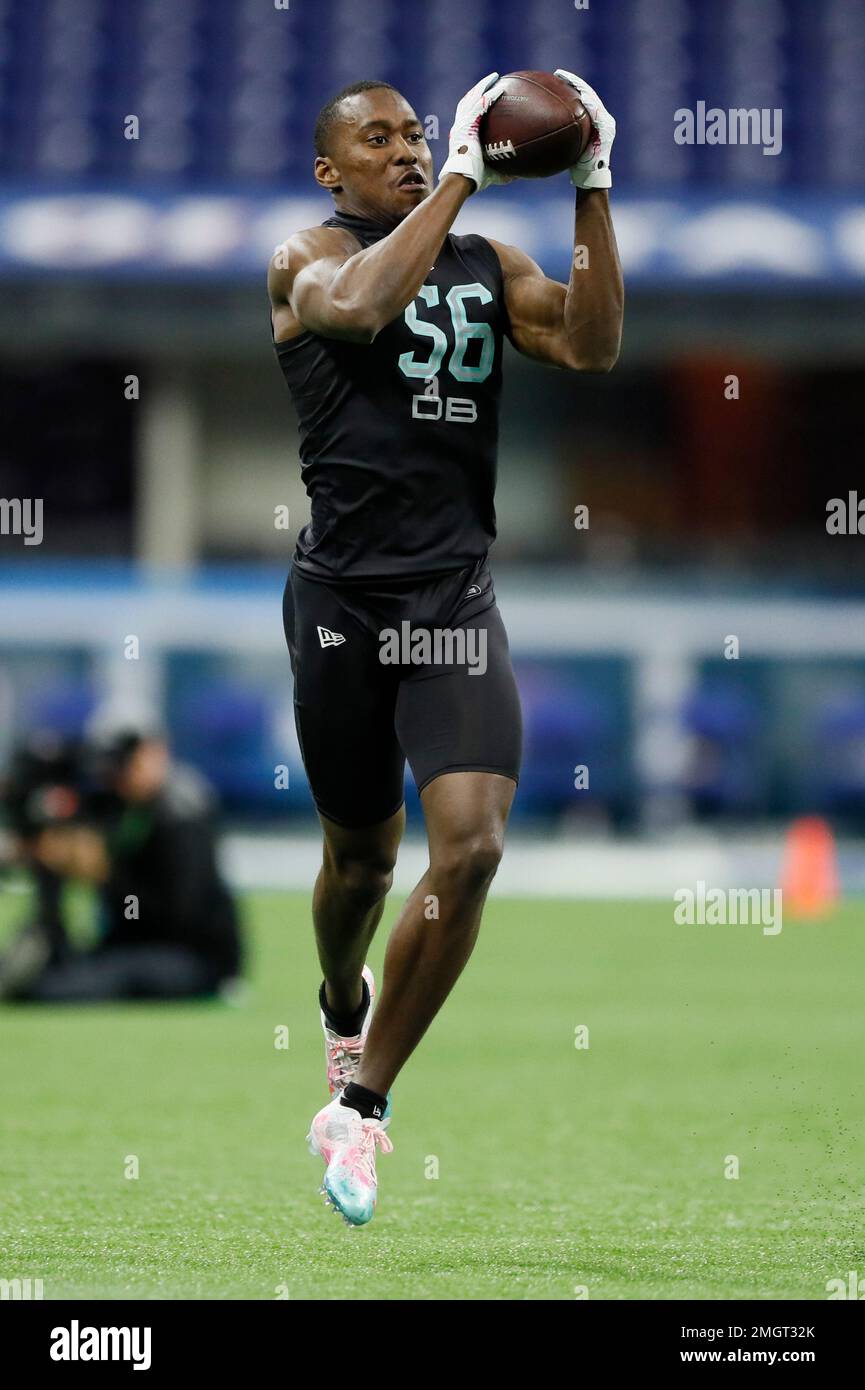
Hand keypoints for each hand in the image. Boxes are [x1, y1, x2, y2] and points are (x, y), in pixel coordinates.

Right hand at [439, 73, 514, 193]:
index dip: (473, 104)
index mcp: (462, 136)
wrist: (462, 179)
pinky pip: (480, 105)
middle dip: (478, 90)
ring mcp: (462, 124)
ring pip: (473, 98)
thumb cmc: (475, 180)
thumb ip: (504, 171)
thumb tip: (519, 174)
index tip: (483, 97)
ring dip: (484, 86)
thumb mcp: (492, 174)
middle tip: (490, 81)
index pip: (466, 115)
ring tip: (494, 77)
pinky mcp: (467, 124)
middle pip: (468, 101)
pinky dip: (490, 95)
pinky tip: (500, 88)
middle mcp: (460, 127)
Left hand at [554, 70, 614, 188]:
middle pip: (587, 93)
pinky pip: (597, 113)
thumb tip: (535, 127)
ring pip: (593, 100)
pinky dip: (589, 105)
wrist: (589, 179)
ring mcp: (605, 123)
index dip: (569, 85)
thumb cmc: (574, 166)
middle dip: (574, 82)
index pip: (580, 97)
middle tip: (559, 74)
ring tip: (569, 80)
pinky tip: (580, 97)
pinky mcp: (607, 130)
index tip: (556, 77)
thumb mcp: (564, 146)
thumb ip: (559, 133)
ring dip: (581, 88)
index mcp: (591, 120)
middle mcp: (600, 118)